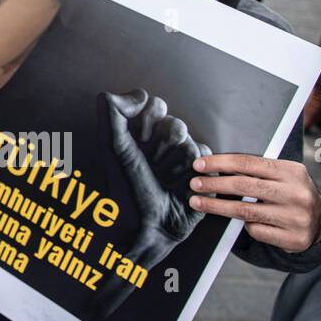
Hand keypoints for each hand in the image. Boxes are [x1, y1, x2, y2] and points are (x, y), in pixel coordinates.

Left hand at [104, 89, 207, 252]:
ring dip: (177, 162)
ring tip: (163, 179)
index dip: (150, 120)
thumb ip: (114, 111)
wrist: (146, 227)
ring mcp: (179, 160)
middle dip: (164, 144)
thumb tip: (140, 93)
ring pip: (192, 142)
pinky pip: (207, 160)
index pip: (155, 105)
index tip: (138, 138)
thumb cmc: (125, 188)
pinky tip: (181, 186)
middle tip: (151, 164)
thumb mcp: (112, 145)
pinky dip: (196, 173)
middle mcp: (159, 145)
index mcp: (138, 133)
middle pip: (176, 124)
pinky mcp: (199, 175)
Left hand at [191, 153, 320, 251]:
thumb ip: (256, 170)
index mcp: (292, 171)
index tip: (198, 165)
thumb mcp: (282, 176)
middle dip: (214, 184)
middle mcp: (296, 193)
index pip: (248, 163)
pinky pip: (256, 230)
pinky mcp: (293, 239)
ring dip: (216, 206)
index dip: (220, 163)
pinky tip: (236, 222)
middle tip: (194, 184)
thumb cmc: (290, 193)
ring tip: (197, 202)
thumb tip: (214, 165)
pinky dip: (244, 225)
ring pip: (245, 210)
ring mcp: (296, 218)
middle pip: (244, 186)